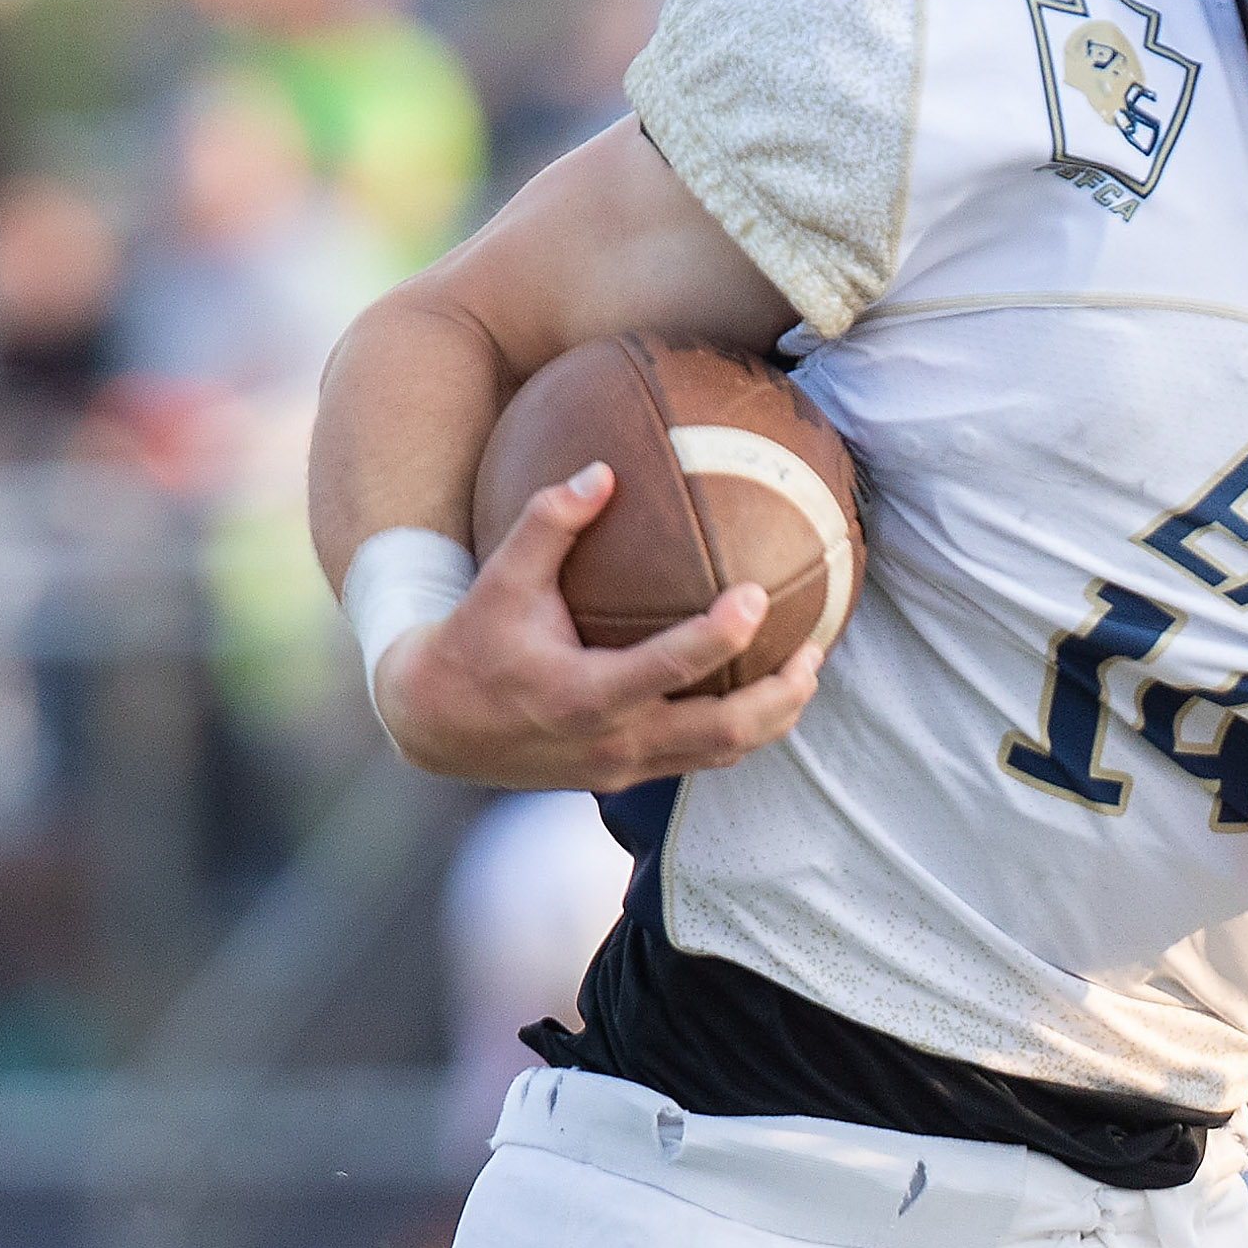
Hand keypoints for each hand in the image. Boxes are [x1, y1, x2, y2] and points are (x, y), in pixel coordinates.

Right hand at [370, 463, 824, 790]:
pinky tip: (763, 690)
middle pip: (723, 731)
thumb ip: (548, 525)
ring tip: (806, 671)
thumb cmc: (471, 643)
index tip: (757, 595)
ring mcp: (624, 765)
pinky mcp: (626, 776)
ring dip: (774, 717)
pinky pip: (700, 758)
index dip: (721, 636)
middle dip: (779, 695)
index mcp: (584, 694)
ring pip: (723, 753)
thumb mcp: (499, 580)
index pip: (671, 670)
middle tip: (814, 649)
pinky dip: (742, 730)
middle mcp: (613, 739)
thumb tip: (602, 471)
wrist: (434, 726)